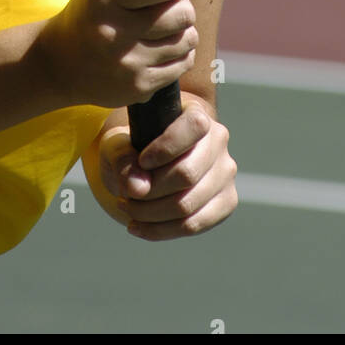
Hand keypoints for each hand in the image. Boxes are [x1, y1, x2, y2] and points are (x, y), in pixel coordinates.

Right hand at [37, 0, 198, 109]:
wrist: (60, 63)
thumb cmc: (89, 13)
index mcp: (106, 0)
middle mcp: (116, 33)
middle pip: (180, 14)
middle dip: (183, 6)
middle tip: (172, 7)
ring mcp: (129, 64)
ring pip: (186, 40)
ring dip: (184, 31)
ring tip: (168, 29)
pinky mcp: (138, 87)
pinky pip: (182, 65)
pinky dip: (180, 55)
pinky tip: (163, 50)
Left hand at [98, 92, 237, 239]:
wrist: (148, 166)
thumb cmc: (133, 148)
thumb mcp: (118, 145)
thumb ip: (122, 160)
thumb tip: (138, 188)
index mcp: (196, 113)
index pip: (193, 127)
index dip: (165, 148)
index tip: (141, 162)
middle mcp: (218, 140)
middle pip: (187, 174)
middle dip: (149, 191)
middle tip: (124, 193)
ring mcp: (225, 172)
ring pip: (188, 204)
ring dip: (149, 213)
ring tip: (127, 208)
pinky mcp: (226, 201)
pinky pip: (194, 225)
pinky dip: (159, 230)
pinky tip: (137, 226)